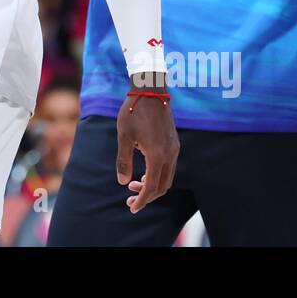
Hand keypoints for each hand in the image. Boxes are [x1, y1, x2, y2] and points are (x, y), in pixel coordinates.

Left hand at [116, 85, 178, 212]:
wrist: (150, 90)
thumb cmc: (133, 111)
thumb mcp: (124, 136)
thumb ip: (123, 161)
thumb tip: (122, 182)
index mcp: (158, 155)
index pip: (152, 187)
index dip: (142, 200)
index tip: (132, 207)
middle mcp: (170, 154)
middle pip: (162, 186)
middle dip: (146, 196)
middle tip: (129, 199)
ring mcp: (174, 149)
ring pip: (167, 177)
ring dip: (152, 185)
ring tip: (134, 184)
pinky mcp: (174, 143)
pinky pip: (169, 167)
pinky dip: (157, 175)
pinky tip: (143, 171)